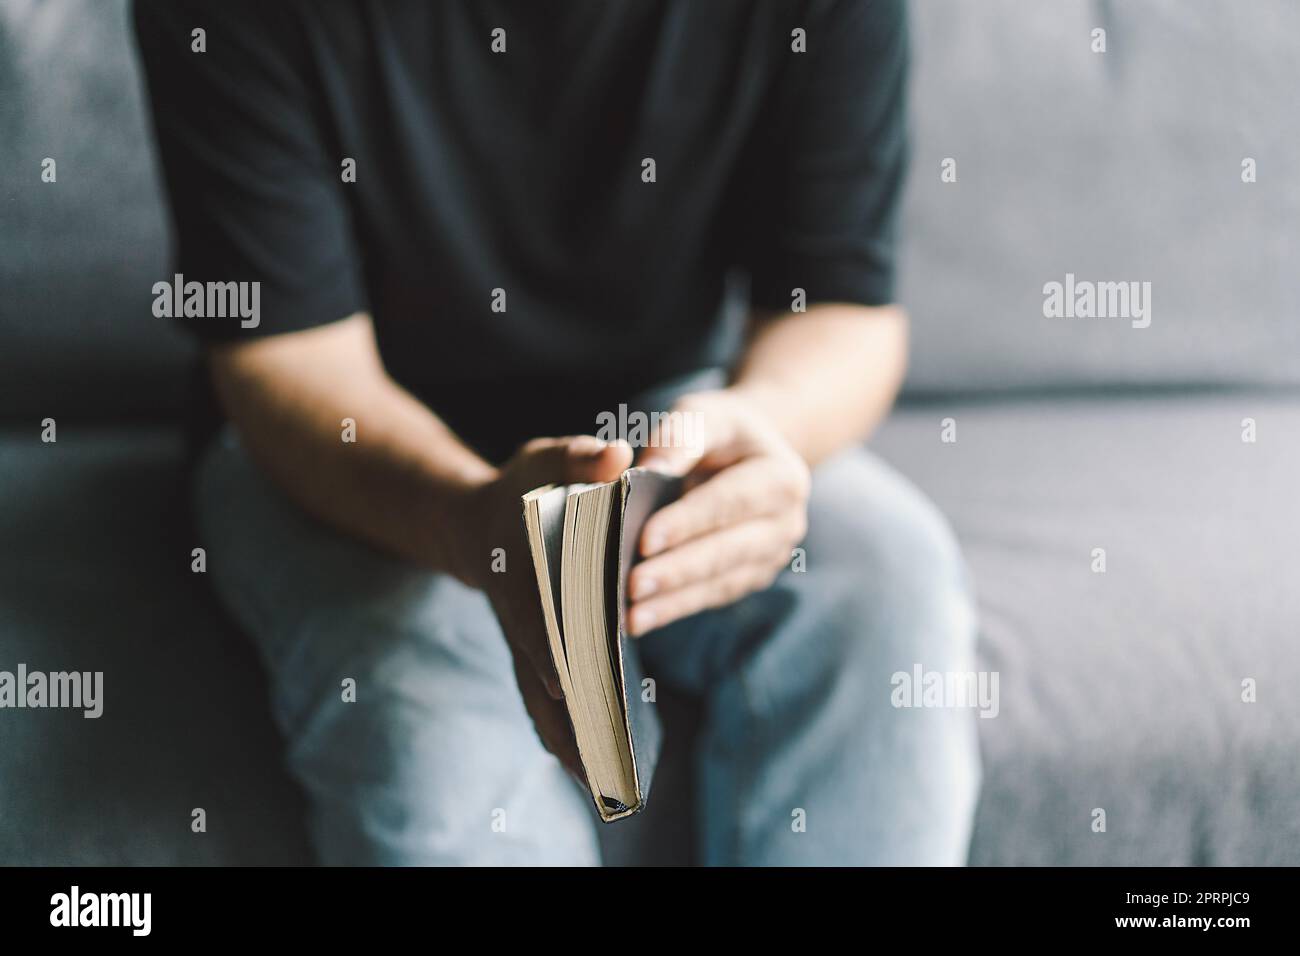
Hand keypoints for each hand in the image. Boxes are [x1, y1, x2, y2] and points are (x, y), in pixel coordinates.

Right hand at [452, 436, 633, 777]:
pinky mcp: (532, 655)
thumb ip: (579, 457)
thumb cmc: (522, 488)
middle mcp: (521, 614)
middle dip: (564, 710)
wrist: (476, 521)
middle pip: (538, 669)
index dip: (546, 640)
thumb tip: (617, 457)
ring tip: (597, 779)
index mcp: (524, 568)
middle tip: (594, 753)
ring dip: (564, 735)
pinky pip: (542, 700)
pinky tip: (583, 765)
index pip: (536, 608)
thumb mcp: (548, 459)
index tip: (561, 676)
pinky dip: (559, 732)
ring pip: (539, 695)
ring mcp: (523, 641)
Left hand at [629, 388, 809, 635]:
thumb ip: (678, 436)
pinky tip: (639, 618)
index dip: (688, 522)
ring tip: (631, 616)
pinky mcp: (750, 578)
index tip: (645, 541)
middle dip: (677, 571)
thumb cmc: (720, 431)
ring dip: (673, 601)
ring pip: (719, 582)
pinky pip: (711, 596)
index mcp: (782, 477)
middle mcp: (786, 523)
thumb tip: (647, 470)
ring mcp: (771, 556)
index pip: (730, 502)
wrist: (748, 453)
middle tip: (632, 587)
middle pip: (727, 551)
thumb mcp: (702, 414)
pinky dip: (674, 608)